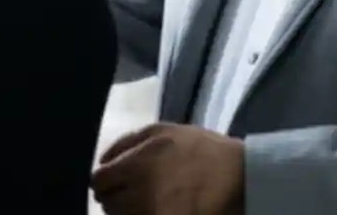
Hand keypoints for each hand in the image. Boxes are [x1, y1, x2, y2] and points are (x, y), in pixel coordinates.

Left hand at [90, 123, 244, 214]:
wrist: (238, 176)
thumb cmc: (199, 149)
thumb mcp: (162, 130)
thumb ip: (126, 143)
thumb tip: (102, 161)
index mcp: (136, 165)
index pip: (98, 181)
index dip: (105, 180)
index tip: (116, 179)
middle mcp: (140, 193)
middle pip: (107, 204)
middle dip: (116, 196)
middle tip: (134, 190)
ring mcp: (152, 214)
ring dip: (128, 211)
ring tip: (149, 200)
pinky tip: (158, 209)